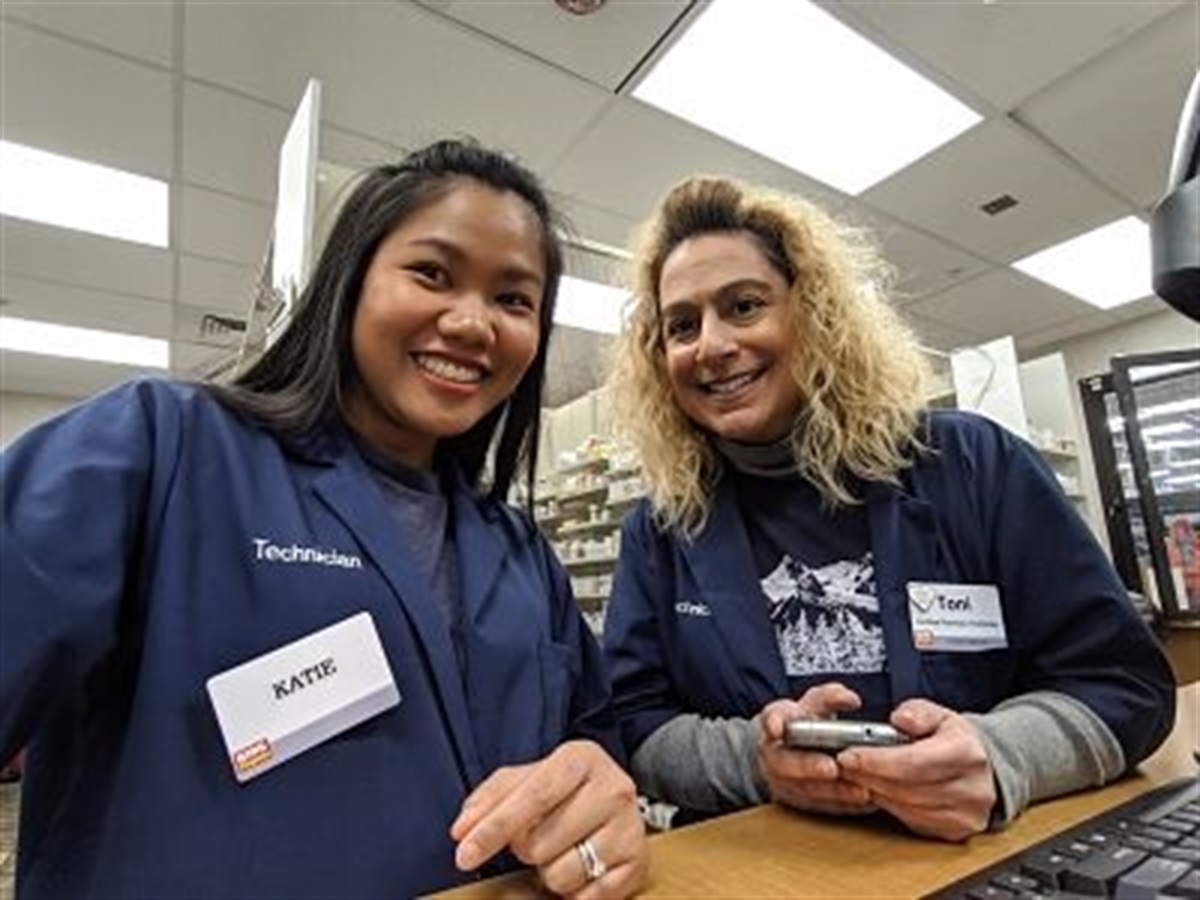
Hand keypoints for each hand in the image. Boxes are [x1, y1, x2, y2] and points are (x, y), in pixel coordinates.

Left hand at [450, 740, 648, 898]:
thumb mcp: (524, 779)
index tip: (464, 854)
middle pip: (541, 843)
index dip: (494, 828)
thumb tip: (463, 829)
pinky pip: (587, 899)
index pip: (532, 797)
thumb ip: (488, 799)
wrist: (613, 797)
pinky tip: (581, 868)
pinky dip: (574, 892)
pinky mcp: (639, 863)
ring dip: (550, 871)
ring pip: (562, 875)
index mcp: (580, 758)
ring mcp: (630, 827)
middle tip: (540, 834)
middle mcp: (613, 788)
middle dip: (526, 849)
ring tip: (563, 850)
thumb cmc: (560, 789)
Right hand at [757, 683, 875, 815]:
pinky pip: (818, 806)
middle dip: (808, 766)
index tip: (777, 727)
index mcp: (776, 723)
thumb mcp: (815, 704)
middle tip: (832, 767)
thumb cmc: (802, 724)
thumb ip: (832, 697)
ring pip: (803, 789)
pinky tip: (863, 802)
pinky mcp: (795, 801)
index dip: (772, 723)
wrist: (785, 750)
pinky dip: (841, 805)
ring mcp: (781, 780)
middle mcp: (772, 753)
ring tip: (860, 790)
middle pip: (784, 762)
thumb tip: (851, 699)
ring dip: (832, 792)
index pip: (770, 718)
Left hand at [836, 698, 995, 841]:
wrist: (984, 767)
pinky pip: (913, 821)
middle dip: (868, 776)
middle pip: (907, 787)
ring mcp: (966, 814)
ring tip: (855, 776)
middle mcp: (972, 788)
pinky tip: (876, 791)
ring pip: (907, 807)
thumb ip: (917, 712)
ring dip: (875, 792)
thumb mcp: (938, 714)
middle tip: (844, 765)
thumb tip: (900, 719)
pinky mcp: (957, 830)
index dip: (877, 760)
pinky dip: (890, 806)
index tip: (848, 755)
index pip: (914, 762)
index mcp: (967, 753)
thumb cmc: (954, 739)